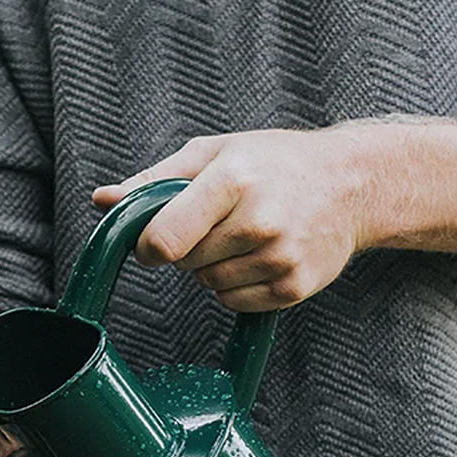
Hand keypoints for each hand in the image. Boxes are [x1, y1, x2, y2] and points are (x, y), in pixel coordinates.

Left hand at [92, 125, 377, 311]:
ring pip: (209, 285)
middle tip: (220, 221)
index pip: (163, 240)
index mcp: (233, 180)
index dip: (148, 247)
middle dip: (189, 248)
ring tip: (247, 235)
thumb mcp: (213, 154)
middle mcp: (259, 221)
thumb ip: (153, 181)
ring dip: (215, 267)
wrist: (355, 182)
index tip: (154, 240)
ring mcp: (281, 257)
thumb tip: (101, 200)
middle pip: (184, 263)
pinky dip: (238, 286)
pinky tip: (262, 255)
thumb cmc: (274, 162)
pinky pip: (235, 302)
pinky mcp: (294, 287)